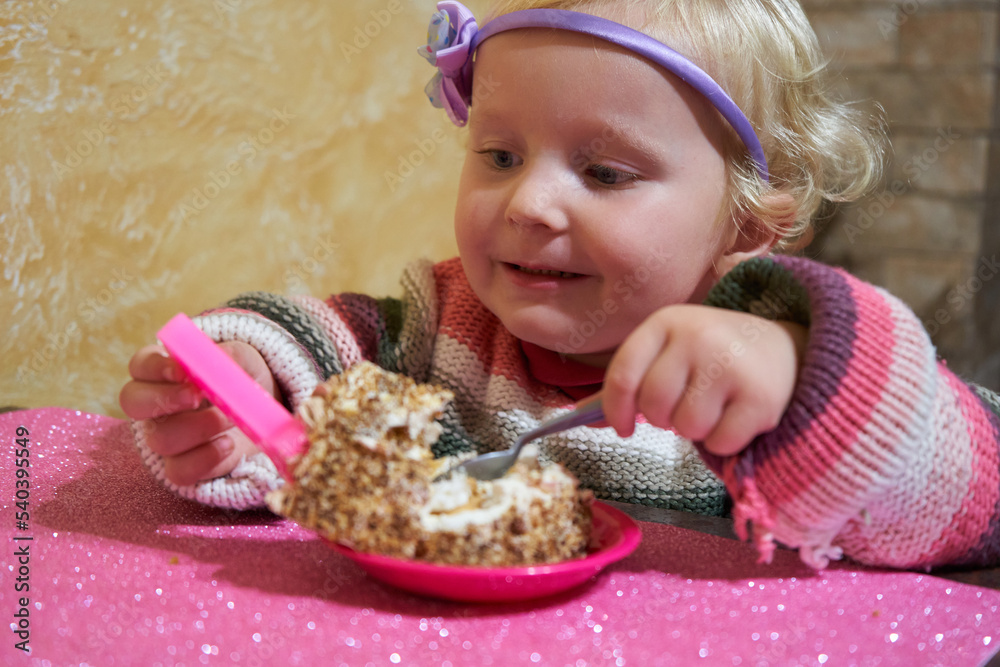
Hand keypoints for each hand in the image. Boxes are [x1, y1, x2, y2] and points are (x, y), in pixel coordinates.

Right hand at [119, 341, 277, 485]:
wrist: (263, 413)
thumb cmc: (243, 379)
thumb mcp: (243, 360)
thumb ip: (230, 357)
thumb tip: (217, 359)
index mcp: (163, 371)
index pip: (141, 365)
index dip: (155, 367)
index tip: (182, 371)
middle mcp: (154, 405)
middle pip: (132, 401)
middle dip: (165, 398)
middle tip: (197, 397)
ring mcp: (164, 437)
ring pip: (159, 438)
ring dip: (200, 427)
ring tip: (230, 418)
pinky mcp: (182, 466)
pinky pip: (178, 471)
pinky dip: (205, 458)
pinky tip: (229, 444)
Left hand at [600, 304, 805, 456]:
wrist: (787, 350)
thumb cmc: (713, 358)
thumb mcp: (671, 351)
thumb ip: (632, 380)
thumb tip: (579, 417)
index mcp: (667, 321)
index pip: (622, 373)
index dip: (615, 409)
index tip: (624, 427)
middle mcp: (697, 336)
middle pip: (653, 405)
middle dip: (664, 419)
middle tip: (685, 407)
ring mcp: (731, 363)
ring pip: (686, 426)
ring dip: (696, 430)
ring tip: (716, 407)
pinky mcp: (761, 395)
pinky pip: (720, 442)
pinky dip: (725, 441)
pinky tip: (738, 416)